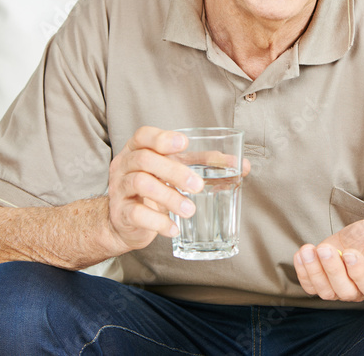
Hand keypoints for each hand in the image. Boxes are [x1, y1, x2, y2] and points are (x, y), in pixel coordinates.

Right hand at [104, 126, 249, 254]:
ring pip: (141, 184)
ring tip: (190, 210)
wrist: (127, 221)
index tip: (184, 143)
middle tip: (197, 186)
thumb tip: (243, 165)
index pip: (143, 135)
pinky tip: (173, 228)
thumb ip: (206, 164)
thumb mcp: (176, 170)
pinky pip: (136, 214)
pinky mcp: (120, 212)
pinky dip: (158, 222)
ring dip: (169, 197)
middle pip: (145, 160)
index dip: (162, 138)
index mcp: (138, 149)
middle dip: (174, 171)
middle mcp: (124, 165)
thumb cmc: (155, 188)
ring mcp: (119, 188)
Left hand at [293, 217, 363, 301]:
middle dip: (332, 269)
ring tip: (308, 250)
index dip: (357, 271)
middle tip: (325, 249)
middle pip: (344, 289)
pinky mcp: (322, 283)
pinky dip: (303, 272)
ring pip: (325, 290)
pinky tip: (302, 253)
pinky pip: (310, 286)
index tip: (349, 252)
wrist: (361, 244)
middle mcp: (358, 289)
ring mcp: (338, 289)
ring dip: (314, 271)